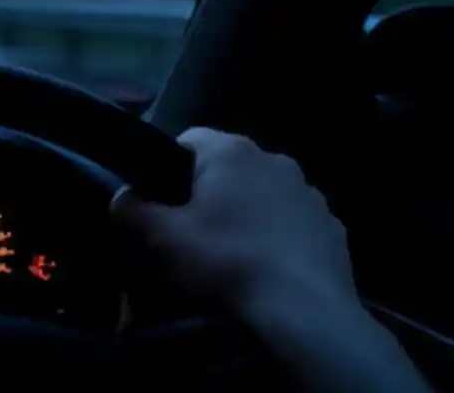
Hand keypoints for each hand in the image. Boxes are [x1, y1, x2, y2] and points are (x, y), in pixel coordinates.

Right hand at [114, 127, 357, 320]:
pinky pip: (294, 225)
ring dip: (247, 214)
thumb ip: (133, 211)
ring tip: (233, 255)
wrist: (303, 313)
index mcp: (232, 152)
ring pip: (264, 196)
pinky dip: (280, 239)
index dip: (166, 168)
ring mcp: (310, 194)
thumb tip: (121, 198)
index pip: (189, 140)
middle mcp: (275, 160)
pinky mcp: (333, 227)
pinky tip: (269, 270)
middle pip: (228, 169)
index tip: (158, 203)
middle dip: (209, 194)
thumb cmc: (226, 263)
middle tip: (191, 234)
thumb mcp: (163, 240)